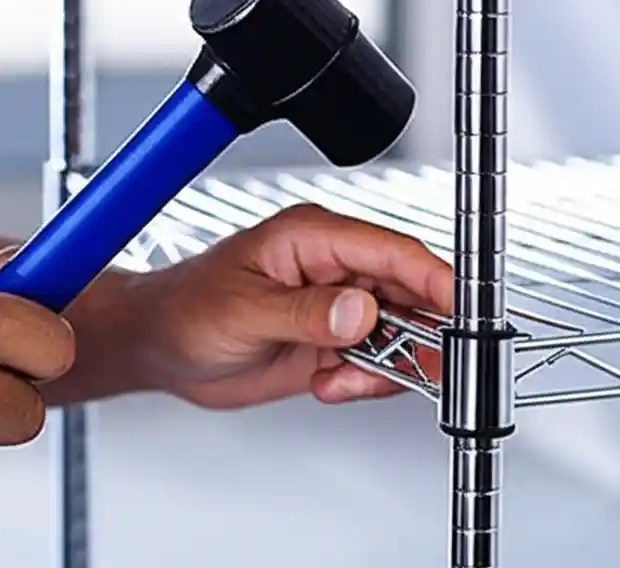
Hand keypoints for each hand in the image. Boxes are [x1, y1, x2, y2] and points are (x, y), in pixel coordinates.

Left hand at [128, 204, 450, 408]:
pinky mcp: (333, 342)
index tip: (460, 309)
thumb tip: (360, 311)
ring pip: (401, 334)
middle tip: (418, 366)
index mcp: (314, 237)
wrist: (159, 348)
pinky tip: (330, 383)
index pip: (391, 252)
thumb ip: (305, 313)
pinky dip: (366, 381)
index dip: (434, 279)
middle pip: (410, 294)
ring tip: (344, 379)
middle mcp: (333, 268)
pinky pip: (378, 363)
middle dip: (418, 334)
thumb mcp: (243, 311)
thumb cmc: (186, 308)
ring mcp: (337, 307)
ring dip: (387, 365)